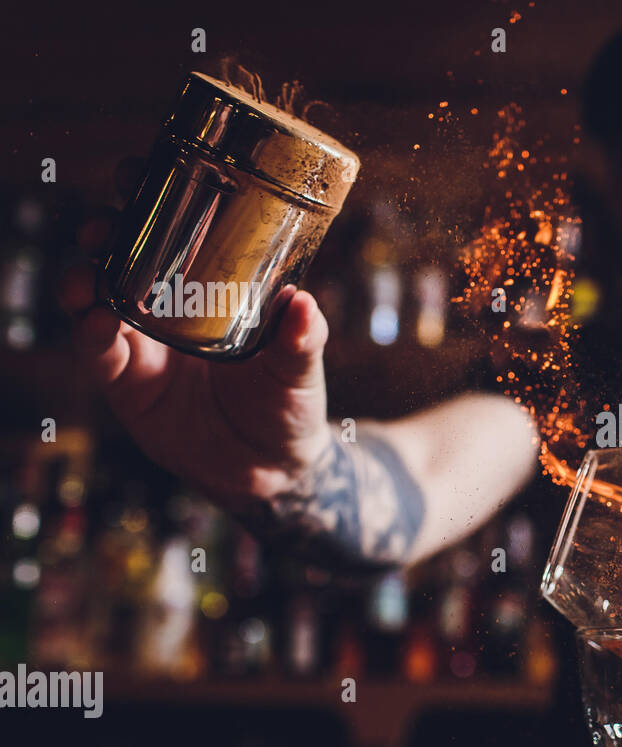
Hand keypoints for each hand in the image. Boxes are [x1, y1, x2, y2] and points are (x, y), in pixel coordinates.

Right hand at [57, 157, 334, 507]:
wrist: (271, 472)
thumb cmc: (290, 406)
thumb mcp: (301, 369)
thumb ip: (303, 340)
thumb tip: (304, 304)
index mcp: (213, 289)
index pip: (178, 231)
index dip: (157, 198)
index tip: (146, 168)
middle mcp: (171, 306)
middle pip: (125, 254)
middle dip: (109, 228)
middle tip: (108, 217)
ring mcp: (144, 341)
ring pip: (98, 294)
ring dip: (86, 274)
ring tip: (90, 269)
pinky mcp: (127, 382)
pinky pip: (98, 350)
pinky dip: (92, 332)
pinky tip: (99, 321)